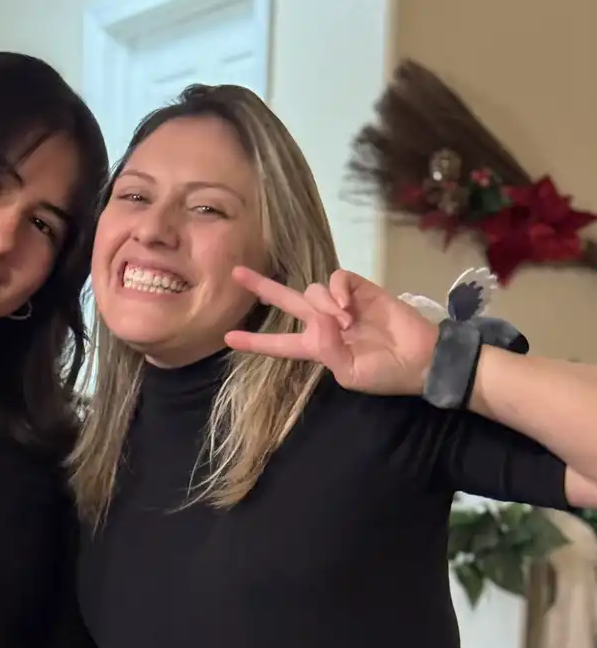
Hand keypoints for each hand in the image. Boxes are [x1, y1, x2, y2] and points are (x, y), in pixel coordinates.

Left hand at [224, 267, 439, 396]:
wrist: (420, 359)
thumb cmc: (384, 373)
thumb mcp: (350, 374)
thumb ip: (328, 350)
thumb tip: (320, 320)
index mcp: (317, 348)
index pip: (279, 343)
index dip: (255, 341)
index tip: (228, 338)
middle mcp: (324, 323)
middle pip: (287, 301)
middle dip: (262, 287)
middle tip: (237, 273)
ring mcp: (342, 305)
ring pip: (313, 291)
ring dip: (323, 305)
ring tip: (346, 322)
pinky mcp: (361, 289)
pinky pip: (338, 279)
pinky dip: (337, 290)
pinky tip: (348, 307)